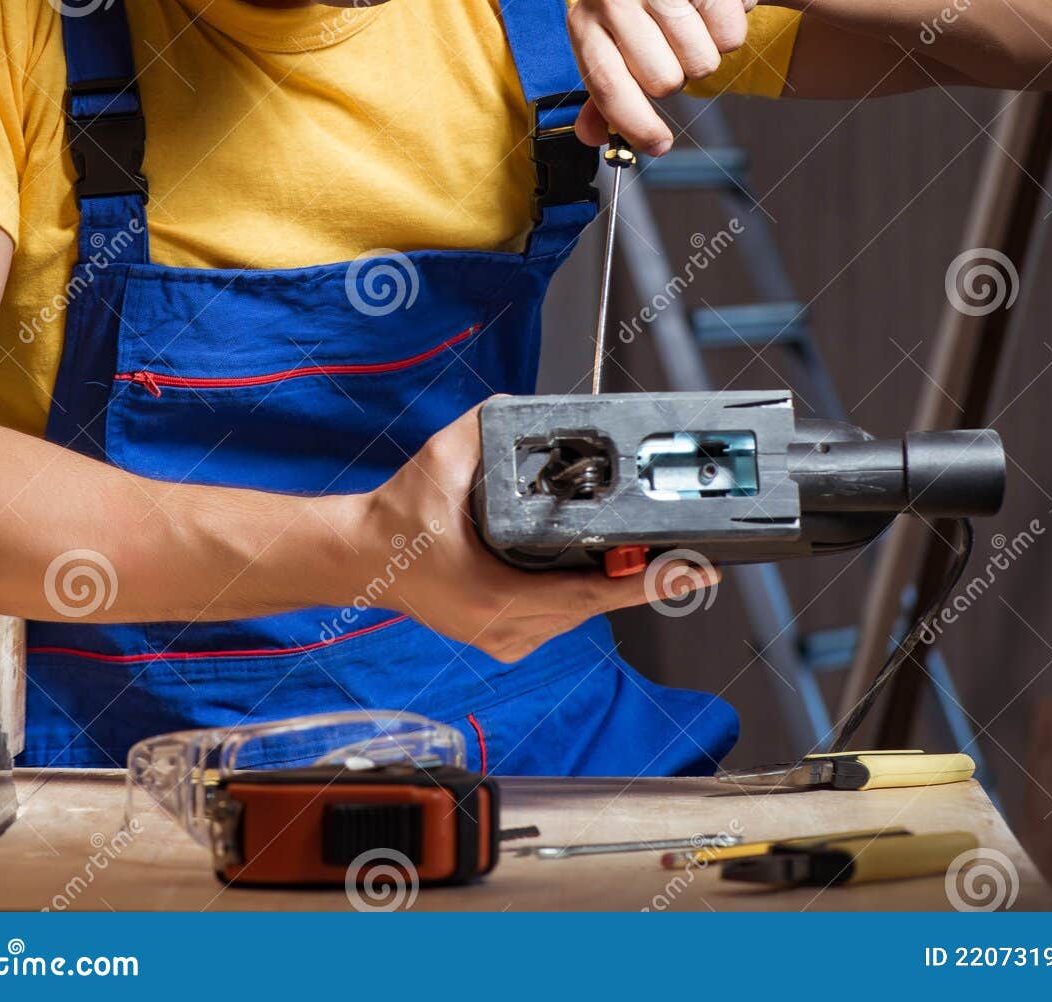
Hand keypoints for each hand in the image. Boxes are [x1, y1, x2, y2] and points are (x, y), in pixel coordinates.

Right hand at [354, 400, 719, 662]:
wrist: (362, 557)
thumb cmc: (398, 516)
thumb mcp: (441, 458)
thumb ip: (488, 427)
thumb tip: (533, 410)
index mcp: (494, 595)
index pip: (588, 595)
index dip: (645, 583)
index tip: (690, 571)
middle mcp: (505, 629)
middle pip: (593, 605)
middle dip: (634, 575)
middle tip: (680, 550)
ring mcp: (505, 640)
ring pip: (579, 614)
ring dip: (608, 584)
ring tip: (645, 557)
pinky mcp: (506, 639)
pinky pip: (560, 618)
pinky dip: (580, 592)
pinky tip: (594, 568)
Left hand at [566, 0, 762, 154]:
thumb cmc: (663, 7)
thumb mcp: (624, 47)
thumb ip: (606, 94)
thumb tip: (590, 136)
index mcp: (583, 19)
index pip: (608, 88)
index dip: (637, 125)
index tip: (659, 145)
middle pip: (662, 82)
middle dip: (678, 76)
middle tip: (675, 47)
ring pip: (699, 63)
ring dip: (706, 55)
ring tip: (695, 25)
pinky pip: (729, 36)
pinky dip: (731, 31)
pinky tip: (715, 7)